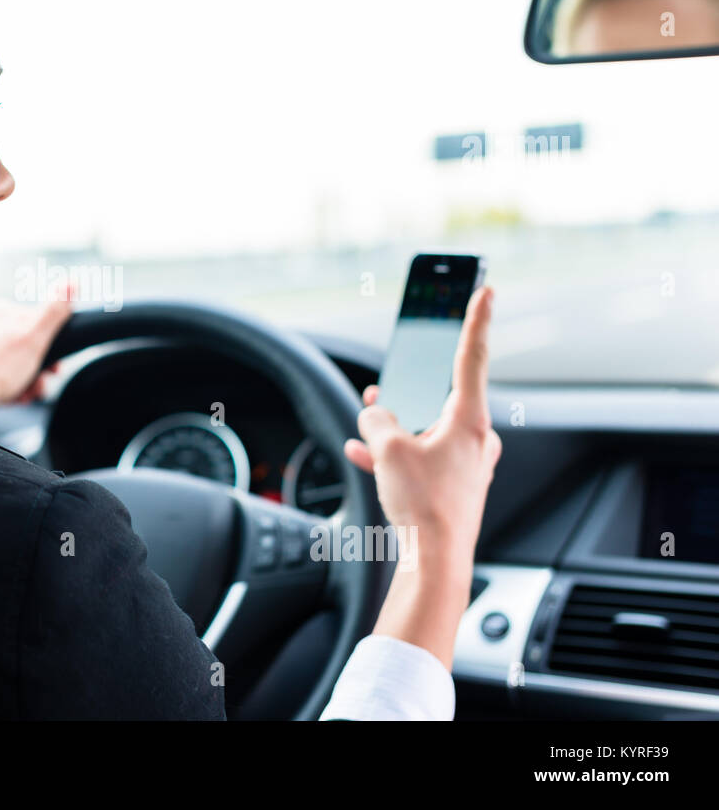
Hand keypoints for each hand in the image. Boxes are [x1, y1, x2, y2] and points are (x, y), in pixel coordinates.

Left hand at [0, 285, 75, 430]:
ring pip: (0, 362)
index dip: (47, 350)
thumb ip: (53, 311)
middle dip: (32, 370)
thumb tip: (71, 281)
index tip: (53, 370)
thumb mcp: (34, 337)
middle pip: (16, 347)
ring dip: (16, 382)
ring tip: (18, 397)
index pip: (32, 326)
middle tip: (35, 389)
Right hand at [340, 285, 501, 668]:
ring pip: (426, 429)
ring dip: (397, 425)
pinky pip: (421, 456)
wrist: (436, 562)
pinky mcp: (453, 486)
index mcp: (469, 419)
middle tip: (391, 382)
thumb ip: (377, 421)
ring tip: (368, 423)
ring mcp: (466, 464)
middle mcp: (475, 438)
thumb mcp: (388, 449)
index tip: (486, 290)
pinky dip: (396, 452)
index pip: (471, 356)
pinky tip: (366, 454)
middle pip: (440, 397)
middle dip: (409, 390)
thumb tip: (374, 414)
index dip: (475, 319)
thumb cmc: (424, 505)